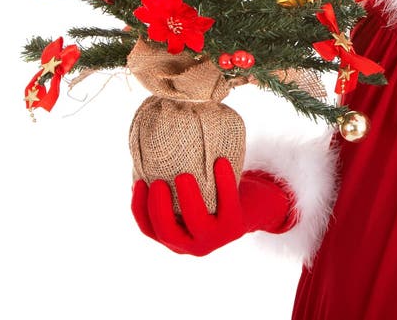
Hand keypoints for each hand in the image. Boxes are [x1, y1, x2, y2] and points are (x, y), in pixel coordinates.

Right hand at [131, 157, 296, 255]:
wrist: (257, 208)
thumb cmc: (216, 195)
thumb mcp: (192, 194)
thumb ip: (172, 185)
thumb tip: (148, 152)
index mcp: (176, 237)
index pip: (148, 229)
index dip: (139, 208)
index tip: (139, 182)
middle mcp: (192, 244)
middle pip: (167, 231)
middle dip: (159, 207)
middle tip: (158, 181)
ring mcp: (215, 238)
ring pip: (196, 222)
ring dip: (188, 198)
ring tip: (183, 175)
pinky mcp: (235, 226)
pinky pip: (228, 203)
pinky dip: (224, 181)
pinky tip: (221, 161)